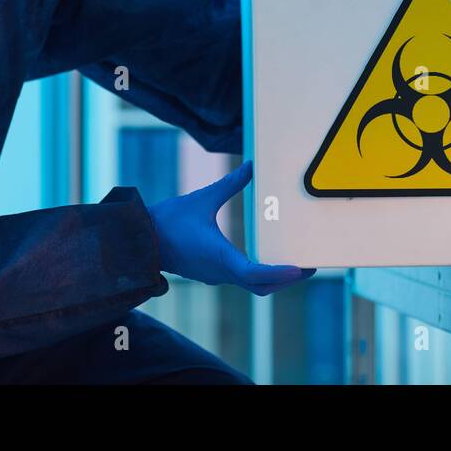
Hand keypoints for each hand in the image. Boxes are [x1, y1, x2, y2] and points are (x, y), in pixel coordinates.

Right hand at [147, 161, 314, 295]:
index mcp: (219, 257)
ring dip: (274, 278)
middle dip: (287, 278)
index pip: (255, 273)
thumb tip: (251, 166)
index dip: (279, 273)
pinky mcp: (211, 273)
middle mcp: (219, 272)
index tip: (299, 269)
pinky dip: (260, 274)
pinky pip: (241, 279)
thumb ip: (230, 184)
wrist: (140, 240)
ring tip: (295, 264)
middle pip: (261, 285)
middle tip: (310, 266)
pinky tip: (268, 260)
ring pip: (252, 285)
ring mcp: (215, 276)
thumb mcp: (202, 199)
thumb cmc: (169, 220)